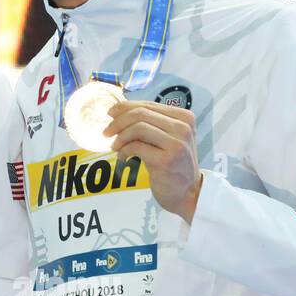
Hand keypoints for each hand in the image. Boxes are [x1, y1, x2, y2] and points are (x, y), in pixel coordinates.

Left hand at [105, 100, 203, 221]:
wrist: (188, 192)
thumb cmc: (174, 163)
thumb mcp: (169, 137)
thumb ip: (151, 123)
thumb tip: (118, 111)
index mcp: (184, 117)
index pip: (148, 104)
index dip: (125, 107)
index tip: (110, 114)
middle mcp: (183, 128)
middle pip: (141, 114)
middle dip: (118, 121)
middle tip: (106, 132)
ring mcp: (177, 144)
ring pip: (137, 128)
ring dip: (120, 137)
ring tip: (115, 146)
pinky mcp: (166, 160)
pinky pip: (136, 147)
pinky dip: (124, 150)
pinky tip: (123, 157)